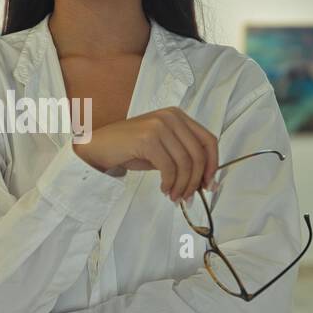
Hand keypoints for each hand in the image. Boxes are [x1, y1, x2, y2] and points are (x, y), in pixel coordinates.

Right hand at [74, 107, 217, 201]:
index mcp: (178, 116)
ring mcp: (159, 126)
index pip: (208, 140)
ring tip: (175, 196)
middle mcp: (171, 117)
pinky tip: (164, 189)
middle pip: (198, 153)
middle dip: (196, 180)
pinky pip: (168, 168)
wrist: (99, 146)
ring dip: (182, 185)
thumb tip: (206, 180)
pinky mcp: (147, 139)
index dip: (213, 164)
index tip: (209, 183)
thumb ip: (183, 157)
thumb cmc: (130, 149)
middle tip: (189, 196)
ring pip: (185, 163)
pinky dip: (169, 183)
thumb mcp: (163, 149)